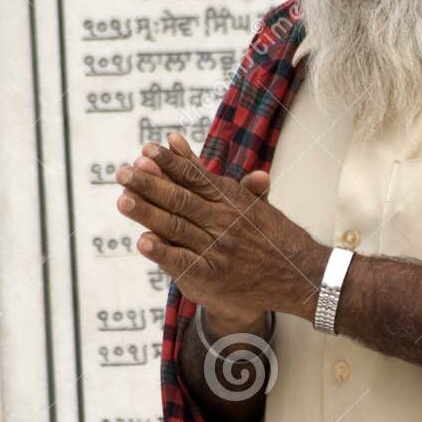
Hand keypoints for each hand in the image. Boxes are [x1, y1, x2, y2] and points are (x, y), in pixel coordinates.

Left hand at [114, 132, 329, 322]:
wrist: (297, 276)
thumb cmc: (270, 237)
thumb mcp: (253, 203)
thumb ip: (222, 178)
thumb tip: (184, 145)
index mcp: (230, 199)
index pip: (194, 176)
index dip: (169, 163)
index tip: (146, 150)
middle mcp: (222, 220)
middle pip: (179, 198)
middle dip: (149, 184)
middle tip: (123, 173)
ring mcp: (216, 248)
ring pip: (176, 226)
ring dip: (148, 212)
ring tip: (124, 200)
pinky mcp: (212, 276)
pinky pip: (183, 262)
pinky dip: (163, 252)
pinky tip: (144, 242)